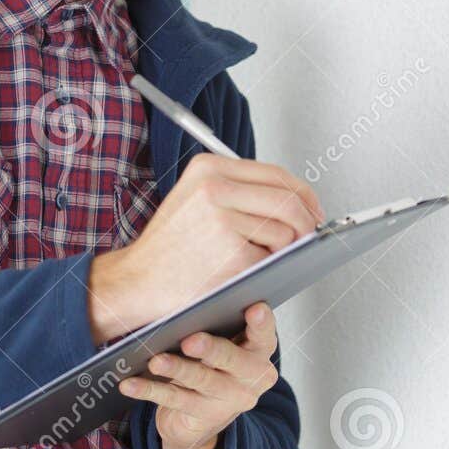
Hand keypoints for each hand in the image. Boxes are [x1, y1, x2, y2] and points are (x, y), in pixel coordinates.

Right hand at [87, 153, 323, 342]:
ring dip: (283, 250)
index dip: (303, 195)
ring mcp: (223, 219)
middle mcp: (215, 186)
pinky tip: (243, 271)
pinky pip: (272, 259)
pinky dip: (266, 269)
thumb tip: (294, 201)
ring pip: (286, 230)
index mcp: (209, 167)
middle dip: (306, 222)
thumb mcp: (194, 198)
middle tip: (307, 238)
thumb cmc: (169, 247)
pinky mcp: (231, 253)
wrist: (135, 281)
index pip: (276, 174)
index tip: (312, 211)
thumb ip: (237, 190)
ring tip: (258, 257)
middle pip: (289, 199)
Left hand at [119, 302, 280, 448]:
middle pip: (232, 359)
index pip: (264, 334)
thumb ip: (216, 325)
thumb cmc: (211, 364)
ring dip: (177, 369)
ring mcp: (229, 400)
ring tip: (156, 361)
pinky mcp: (203, 416)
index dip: (262, 322)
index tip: (254, 308)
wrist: (201, 418)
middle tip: (191, 340)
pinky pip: (174, 400)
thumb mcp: (221, 345)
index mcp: (259, 351)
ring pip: (201, 380)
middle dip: (211, 349)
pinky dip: (149, 390)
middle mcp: (251, 377)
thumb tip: (183, 302)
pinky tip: (130, 383)